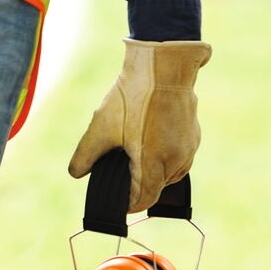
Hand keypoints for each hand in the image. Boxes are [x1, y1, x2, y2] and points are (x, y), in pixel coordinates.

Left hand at [67, 38, 210, 212]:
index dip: (128, 203)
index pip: (144, 200)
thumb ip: (86, 155)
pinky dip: (164, 156)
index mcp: (153, 163)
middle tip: (120, 167)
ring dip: (153, 170)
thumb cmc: (134, 96)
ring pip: (169, 174)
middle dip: (139, 184)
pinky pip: (178, 158)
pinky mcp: (194, 137)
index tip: (117, 198)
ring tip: (135, 150)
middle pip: (156, 188)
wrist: (164, 66)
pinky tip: (150, 138)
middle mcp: (175, 161)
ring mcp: (188, 149)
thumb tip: (77, 174)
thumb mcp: (101, 126)